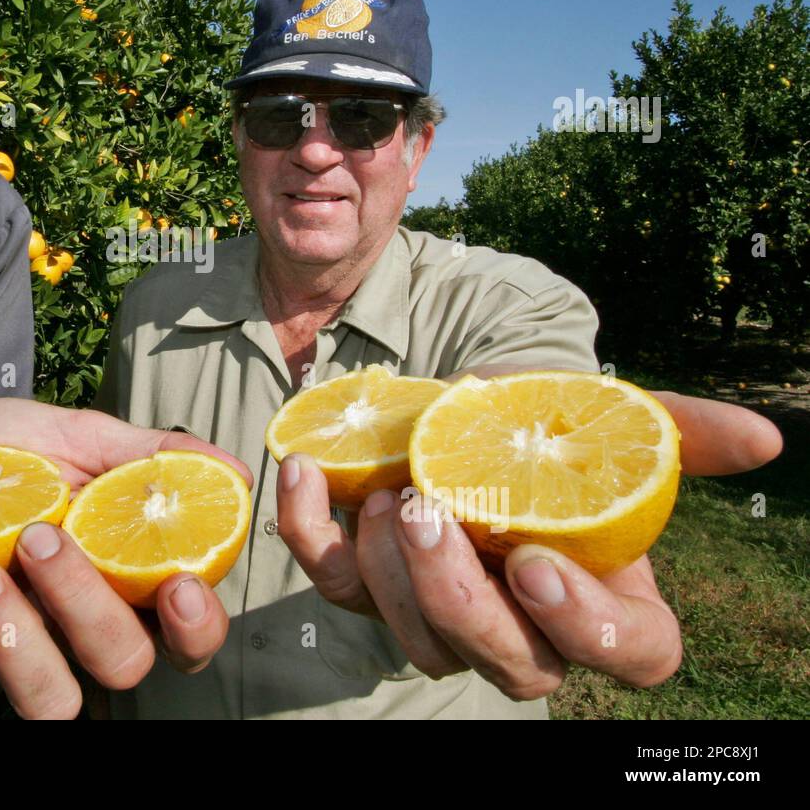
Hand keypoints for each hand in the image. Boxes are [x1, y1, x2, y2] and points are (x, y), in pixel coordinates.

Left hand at [0, 398, 252, 718]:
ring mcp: (10, 651)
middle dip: (86, 607)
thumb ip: (149, 455)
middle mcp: (76, 631)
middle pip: (121, 667)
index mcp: (124, 584)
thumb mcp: (79, 436)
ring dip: (15, 637)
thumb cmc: (10, 451)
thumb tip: (234, 471)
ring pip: (45, 702)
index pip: (187, 640)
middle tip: (39, 538)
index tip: (178, 584)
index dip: (195, 629)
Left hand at [275, 383, 782, 698]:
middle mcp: (526, 628)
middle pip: (508, 663)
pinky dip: (312, 530)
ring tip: (386, 489)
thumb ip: (674, 430)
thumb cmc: (540, 424)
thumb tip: (768, 440)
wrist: (456, 406)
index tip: (536, 560)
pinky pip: (336, 586)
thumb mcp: (602, 416)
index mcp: (604, 602)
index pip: (626, 654)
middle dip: (461, 597)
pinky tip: (305, 471)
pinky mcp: (369, 587)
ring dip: (390, 571)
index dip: (586, 625)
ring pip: (417, 640)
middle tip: (429, 514)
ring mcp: (442, 617)